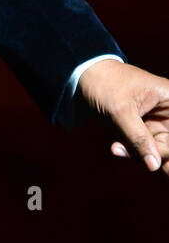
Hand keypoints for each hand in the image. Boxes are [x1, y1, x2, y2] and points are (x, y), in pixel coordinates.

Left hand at [76, 60, 168, 174]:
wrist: (81, 76)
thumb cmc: (104, 84)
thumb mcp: (121, 111)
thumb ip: (139, 139)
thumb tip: (154, 166)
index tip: (158, 148)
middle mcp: (167, 112)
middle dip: (154, 154)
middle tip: (133, 153)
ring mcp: (156, 122)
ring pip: (157, 151)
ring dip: (138, 154)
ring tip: (117, 148)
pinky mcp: (142, 130)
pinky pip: (143, 150)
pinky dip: (131, 152)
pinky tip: (116, 148)